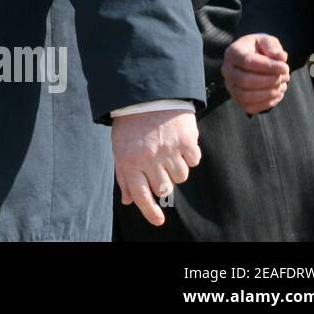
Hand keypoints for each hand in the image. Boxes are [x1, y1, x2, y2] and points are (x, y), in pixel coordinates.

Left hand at [112, 109, 200, 225]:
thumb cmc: (130, 123)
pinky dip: (188, 155)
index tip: (158, 221)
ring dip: (175, 168)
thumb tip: (128, 201)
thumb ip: (124, 176)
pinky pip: (194, 161)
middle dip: (162, 182)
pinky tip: (178, 142)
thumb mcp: (119, 148)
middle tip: (157, 165)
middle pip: (164, 188)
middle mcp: (149, 158)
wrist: (146, 93)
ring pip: (181, 177)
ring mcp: (169, 149)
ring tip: (166, 150)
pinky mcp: (187, 140)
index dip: (150, 211)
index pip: (140, 195)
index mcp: (129, 160)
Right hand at [223, 33, 290, 114]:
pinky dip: (267, 103)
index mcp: (232, 53)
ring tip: (282, 85)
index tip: (285, 67)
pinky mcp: (237, 99)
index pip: (246, 62)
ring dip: (269, 93)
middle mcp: (227, 70)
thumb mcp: (266, 41)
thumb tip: (280, 57)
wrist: (254, 60)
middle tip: (285, 76)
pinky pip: (249, 107)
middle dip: (269, 81)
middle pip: (244, 80)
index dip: (267, 66)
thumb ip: (272, 46)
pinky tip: (277, 93)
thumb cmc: (260, 49)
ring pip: (245, 96)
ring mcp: (230, 86)